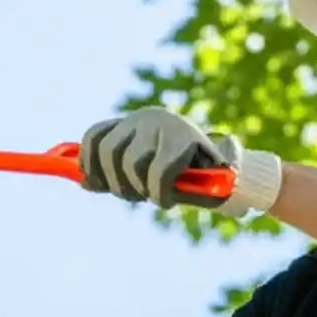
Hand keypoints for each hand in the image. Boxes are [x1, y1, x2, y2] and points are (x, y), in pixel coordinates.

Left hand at [78, 106, 282, 216]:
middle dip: (116, 183)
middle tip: (137, 195)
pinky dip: (160, 194)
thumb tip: (84, 183)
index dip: (87, 162)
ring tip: (159, 196)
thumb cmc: (187, 177)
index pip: (96, 136)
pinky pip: (157, 174)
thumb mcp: (147, 174)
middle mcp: (147, 117)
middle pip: (108, 152)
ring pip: (130, 164)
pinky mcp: (185, 139)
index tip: (91, 182)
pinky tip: (169, 199)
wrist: (233, 175)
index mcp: (135, 122)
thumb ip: (118, 175)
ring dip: (141, 190)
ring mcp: (167, 125)